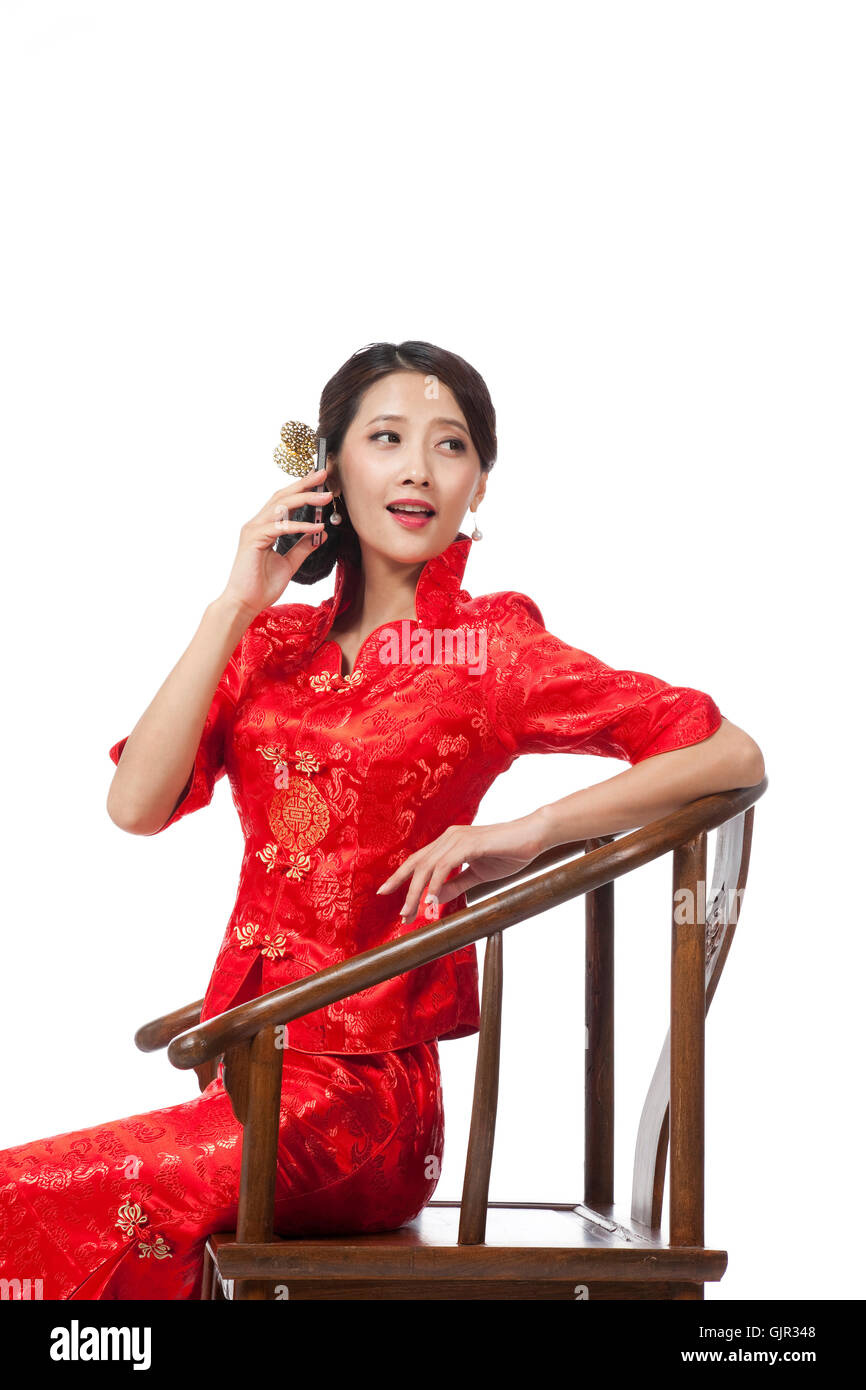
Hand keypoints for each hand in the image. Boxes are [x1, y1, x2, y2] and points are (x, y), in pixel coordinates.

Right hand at [217, 465, 334, 618]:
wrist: (245, 604)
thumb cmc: (261, 586)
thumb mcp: (289, 564)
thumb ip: (303, 547)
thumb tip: (321, 533)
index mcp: (264, 527)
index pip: (284, 501)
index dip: (302, 488)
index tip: (321, 479)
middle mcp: (257, 524)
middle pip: (283, 496)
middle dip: (305, 484)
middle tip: (325, 473)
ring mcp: (253, 530)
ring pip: (281, 506)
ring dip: (305, 499)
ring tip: (326, 496)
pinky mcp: (253, 540)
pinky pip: (280, 528)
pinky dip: (299, 526)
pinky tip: (316, 527)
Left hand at [376, 814, 548, 922]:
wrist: (534, 837)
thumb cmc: (509, 853)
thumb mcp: (478, 875)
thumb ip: (456, 884)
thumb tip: (434, 898)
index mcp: (449, 842)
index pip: (419, 860)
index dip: (401, 877)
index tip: (385, 893)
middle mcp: (449, 837)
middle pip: (417, 864)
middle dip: (403, 890)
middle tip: (401, 916)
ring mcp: (458, 838)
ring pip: (428, 867)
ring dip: (418, 892)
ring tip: (412, 914)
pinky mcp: (470, 843)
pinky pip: (446, 866)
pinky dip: (437, 884)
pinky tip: (432, 899)